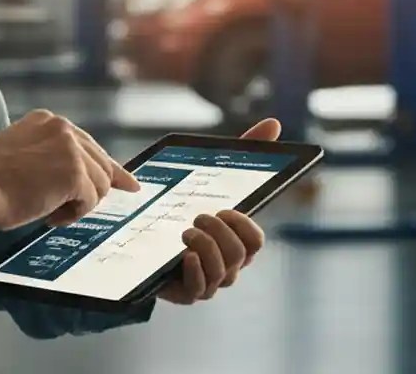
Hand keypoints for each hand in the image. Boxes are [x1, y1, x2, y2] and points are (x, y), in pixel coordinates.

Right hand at [0, 109, 139, 247]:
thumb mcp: (21, 157)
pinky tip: (50, 216)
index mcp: (47, 121)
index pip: (88, 144)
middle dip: (98, 188)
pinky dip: (73, 214)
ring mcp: (70, 148)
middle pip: (101, 163)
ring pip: (100, 184)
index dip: (106, 167)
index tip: (127, 183)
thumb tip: (84, 180)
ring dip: (79, 204)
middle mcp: (62, 128)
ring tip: (49, 212)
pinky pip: (90, 201)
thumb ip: (51, 159)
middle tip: (93, 203)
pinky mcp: (74, 173)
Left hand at [158, 118, 280, 304]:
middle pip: (241, 254)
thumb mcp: (211, 173)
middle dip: (220, 233)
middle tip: (198, 216)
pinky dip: (195, 271)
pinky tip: (183, 255)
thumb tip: (274, 123)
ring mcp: (211, 279)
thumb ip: (244, 150)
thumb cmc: (185, 202)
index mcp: (237, 237)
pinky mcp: (188, 292)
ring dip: (205, 248)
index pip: (256, 239)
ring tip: (185, 232)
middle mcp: (230, 262)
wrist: (142, 231)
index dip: (245, 225)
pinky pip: (201, 290)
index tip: (226, 208)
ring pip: (223, 272)